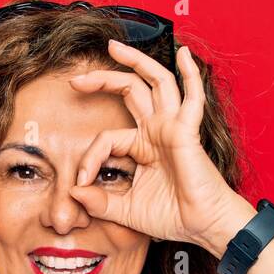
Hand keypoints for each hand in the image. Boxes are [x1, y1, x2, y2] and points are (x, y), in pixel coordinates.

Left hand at [67, 38, 246, 253]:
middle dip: (102, 80)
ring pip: (155, 82)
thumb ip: (99, 202)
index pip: (106, 138)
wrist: (201, 226)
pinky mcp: (187, 131)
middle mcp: (156, 131)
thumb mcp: (125, 210)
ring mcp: (172, 127)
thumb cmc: (171, 217)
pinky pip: (192, 97)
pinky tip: (182, 54)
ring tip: (113, 47)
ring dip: (135, 61)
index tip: (80, 183)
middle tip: (76, 80)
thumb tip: (73, 192)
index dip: (88, 158)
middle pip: (129, 91)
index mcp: (141, 146)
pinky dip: (190, 74)